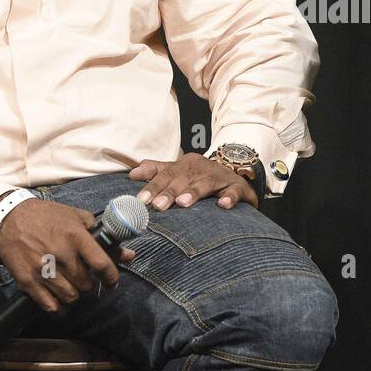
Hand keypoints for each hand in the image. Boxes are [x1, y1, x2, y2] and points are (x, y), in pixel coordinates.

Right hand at [0, 199, 134, 313]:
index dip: (111, 277)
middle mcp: (61, 254)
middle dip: (88, 284)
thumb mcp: (77, 217)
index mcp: (76, 236)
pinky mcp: (27, 280)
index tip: (111, 282)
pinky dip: (58, 308)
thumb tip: (128, 255)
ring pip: (70, 297)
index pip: (101, 264)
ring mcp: (43, 269)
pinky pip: (49, 304)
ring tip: (72, 287)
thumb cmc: (47, 216)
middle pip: (86, 284)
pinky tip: (60, 304)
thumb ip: (102, 236)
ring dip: (74, 295)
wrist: (10, 217)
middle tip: (84, 278)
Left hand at [129, 152, 259, 210]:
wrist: (236, 172)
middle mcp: (202, 168)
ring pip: (206, 184)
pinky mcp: (238, 187)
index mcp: (185, 164)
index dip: (153, 186)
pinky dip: (229, 197)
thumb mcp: (178, 171)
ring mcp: (221, 177)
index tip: (141, 200)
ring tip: (183, 203)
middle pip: (184, 179)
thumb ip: (155, 171)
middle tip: (158, 206)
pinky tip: (223, 205)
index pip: (166, 174)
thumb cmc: (201, 176)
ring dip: (194, 193)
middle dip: (170, 192)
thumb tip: (132, 174)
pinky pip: (234, 191)